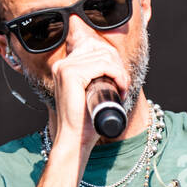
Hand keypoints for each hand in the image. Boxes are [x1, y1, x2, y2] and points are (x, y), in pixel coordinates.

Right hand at [47, 42, 132, 159]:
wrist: (75, 139)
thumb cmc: (85, 120)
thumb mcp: (91, 92)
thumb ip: (97, 77)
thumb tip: (116, 63)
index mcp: (65, 66)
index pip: (95, 47)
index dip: (114, 60)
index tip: (121, 79)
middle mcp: (62, 64)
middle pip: (101, 50)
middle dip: (119, 66)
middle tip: (124, 86)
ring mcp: (64, 68)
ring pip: (104, 56)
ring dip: (120, 73)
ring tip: (122, 89)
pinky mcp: (70, 74)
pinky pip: (103, 65)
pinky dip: (117, 75)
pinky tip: (121, 88)